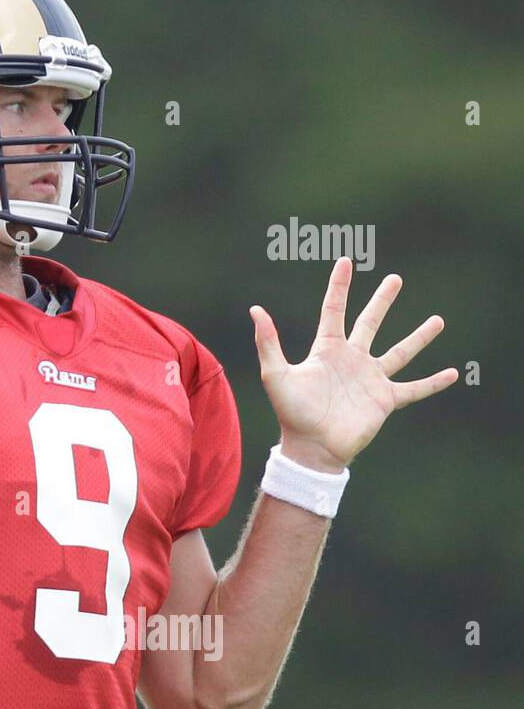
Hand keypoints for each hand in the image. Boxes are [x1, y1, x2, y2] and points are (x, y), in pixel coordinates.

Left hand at [249, 257, 457, 472]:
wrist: (312, 447)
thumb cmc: (291, 413)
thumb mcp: (276, 374)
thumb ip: (268, 342)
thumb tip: (255, 309)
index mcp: (327, 350)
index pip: (334, 310)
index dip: (339, 287)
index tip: (345, 261)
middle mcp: (352, 360)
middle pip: (370, 323)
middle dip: (382, 301)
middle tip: (395, 279)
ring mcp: (371, 379)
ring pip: (400, 352)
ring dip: (419, 336)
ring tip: (438, 320)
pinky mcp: (385, 400)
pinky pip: (414, 388)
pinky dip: (433, 382)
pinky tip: (453, 373)